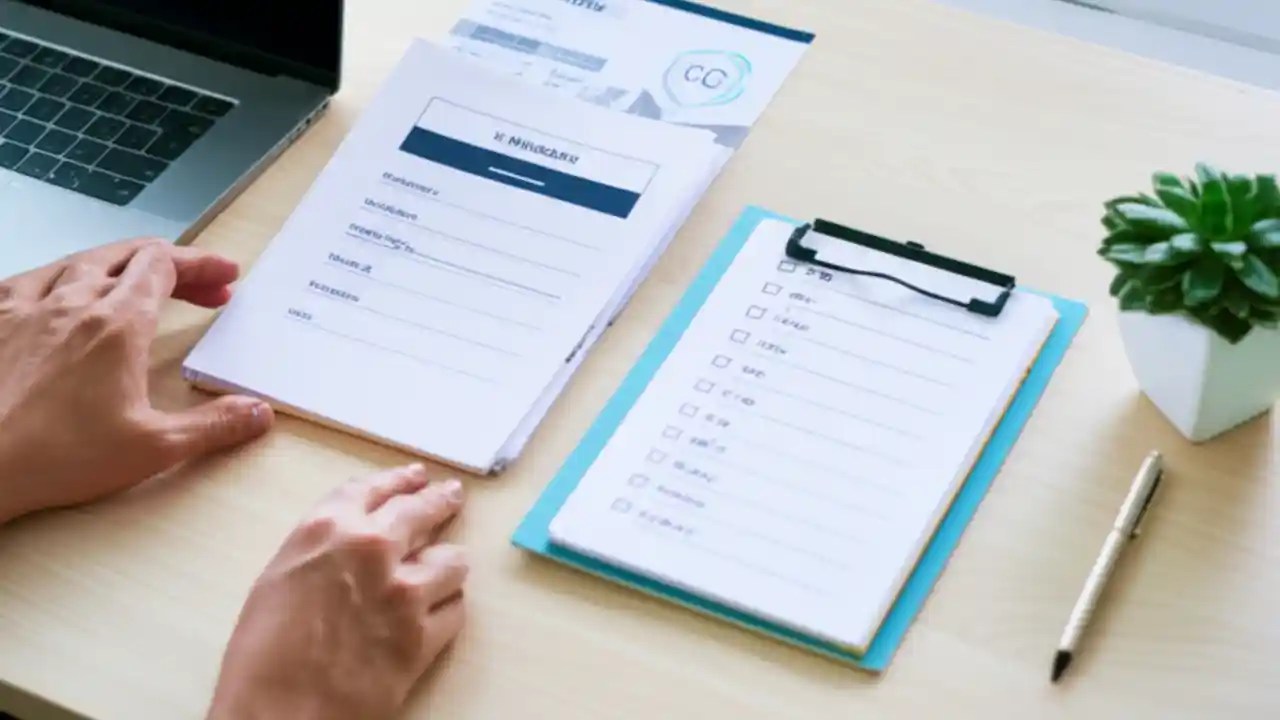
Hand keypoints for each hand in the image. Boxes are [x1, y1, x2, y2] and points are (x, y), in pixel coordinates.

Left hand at [0, 239, 273, 524]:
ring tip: (137, 283)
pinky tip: (63, 296)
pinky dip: (64, 277)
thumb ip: (213, 426)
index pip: (165, 267)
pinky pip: (33, 277)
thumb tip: (258, 412)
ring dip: (120, 265)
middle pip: (129, 256)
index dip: (200, 266)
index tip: (225, 278)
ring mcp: (26, 305)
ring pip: (81, 260)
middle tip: (200, 287)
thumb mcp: (153, 449)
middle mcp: (73, 301)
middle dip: (172, 263)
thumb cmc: (58, 457)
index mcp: (118, 324)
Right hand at [207, 465, 467, 719]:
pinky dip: (447, 608)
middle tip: (451, 496)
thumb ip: (323, 548)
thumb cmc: (261, 656)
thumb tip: (352, 540)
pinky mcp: (424, 633)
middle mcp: (372, 548)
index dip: (401, 480)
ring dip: (447, 565)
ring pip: (452, 560)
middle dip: (440, 501)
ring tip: (444, 568)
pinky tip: (437, 611)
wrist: (279, 716)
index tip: (416, 477)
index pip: (376, 488)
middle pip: (423, 510)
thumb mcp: (279, 579)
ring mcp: (405, 591)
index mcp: (327, 528)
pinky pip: (455, 608)